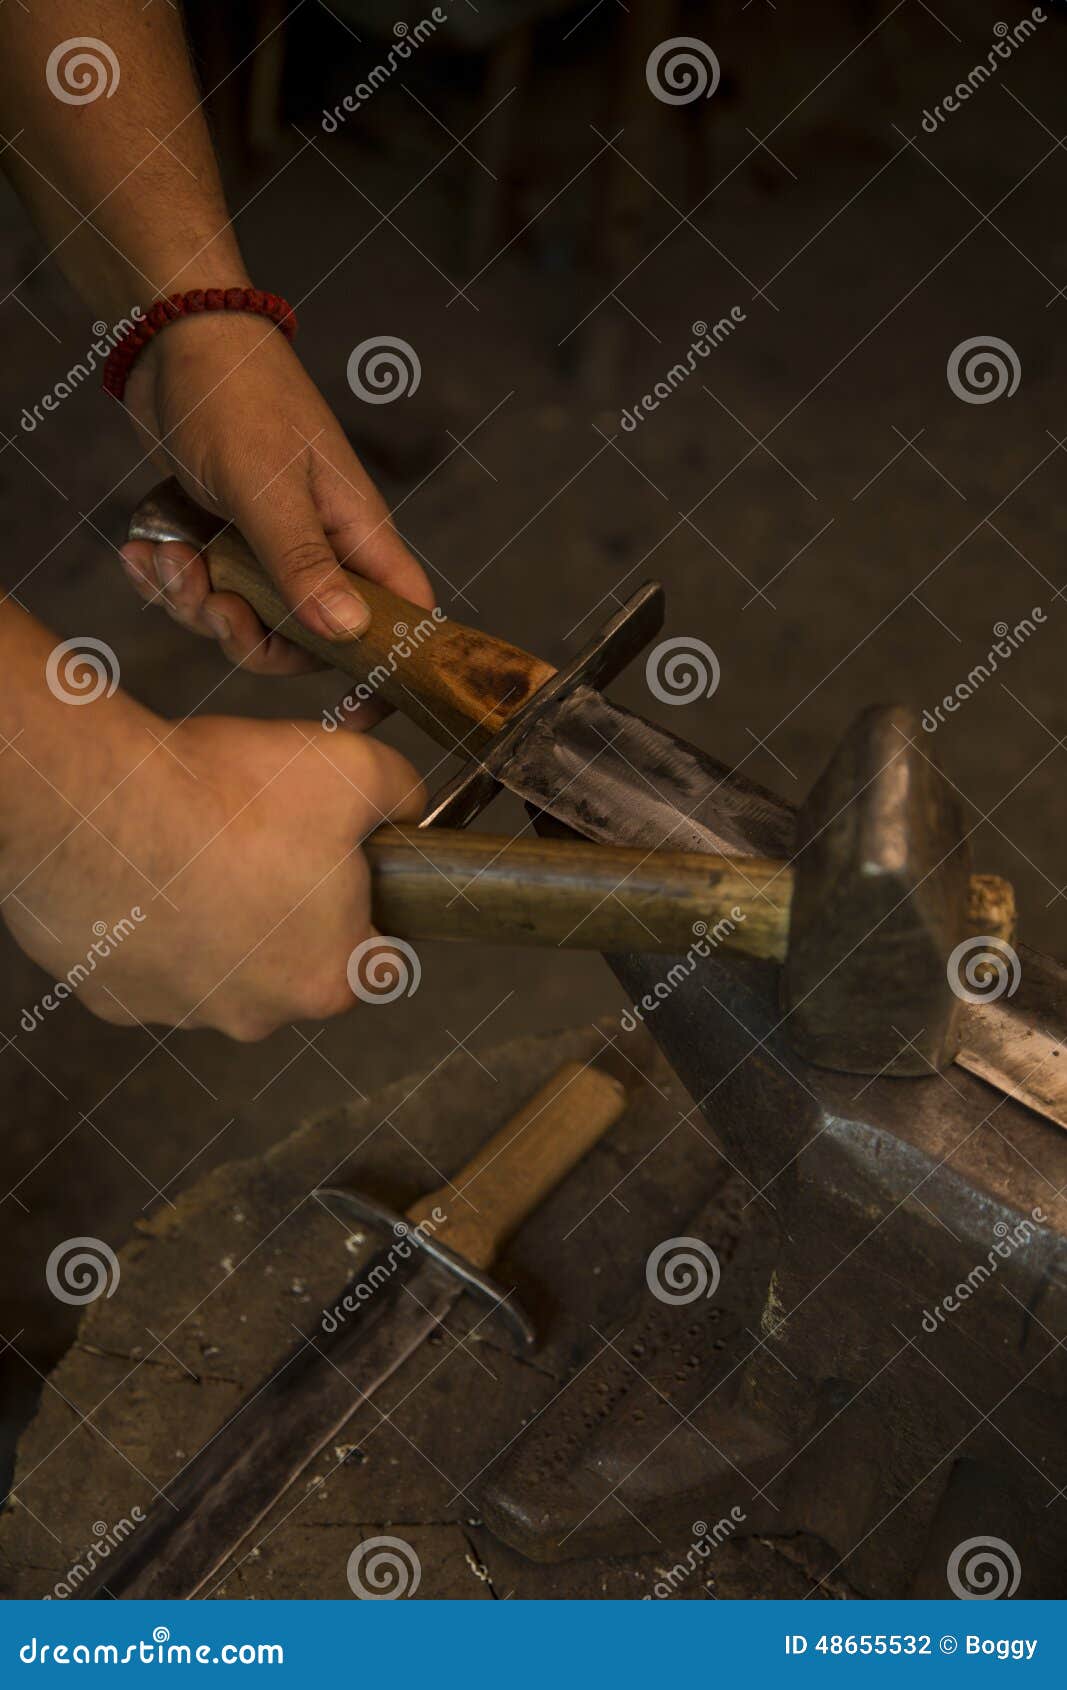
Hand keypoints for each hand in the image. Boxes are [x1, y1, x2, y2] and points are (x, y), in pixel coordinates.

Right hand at [2, 700, 424, 1040]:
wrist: (96, 803)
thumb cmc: (228, 797)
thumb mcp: (357, 769)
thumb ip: (402, 793)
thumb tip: (409, 807)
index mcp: (326, 979)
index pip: (378, 961)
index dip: (370, 905)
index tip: (345, 867)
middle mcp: (254, 1014)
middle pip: (293, 963)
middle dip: (287, 908)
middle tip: (263, 840)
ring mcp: (177, 1009)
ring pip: (217, 964)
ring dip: (214, 915)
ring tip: (196, 846)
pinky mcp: (111, 992)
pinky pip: (147, 957)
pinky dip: (150, 919)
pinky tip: (143, 867)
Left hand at [119, 312, 434, 674]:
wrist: (172, 340)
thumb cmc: (236, 397)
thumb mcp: (267, 486)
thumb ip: (305, 565)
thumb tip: (347, 634)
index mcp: (356, 535)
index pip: (400, 620)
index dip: (386, 670)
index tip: (353, 708)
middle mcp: (321, 549)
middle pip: (305, 641)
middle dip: (247, 636)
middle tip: (210, 599)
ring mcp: (270, 546)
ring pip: (245, 620)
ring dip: (196, 605)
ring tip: (167, 560)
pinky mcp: (224, 539)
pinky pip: (203, 591)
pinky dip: (168, 581)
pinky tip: (144, 552)